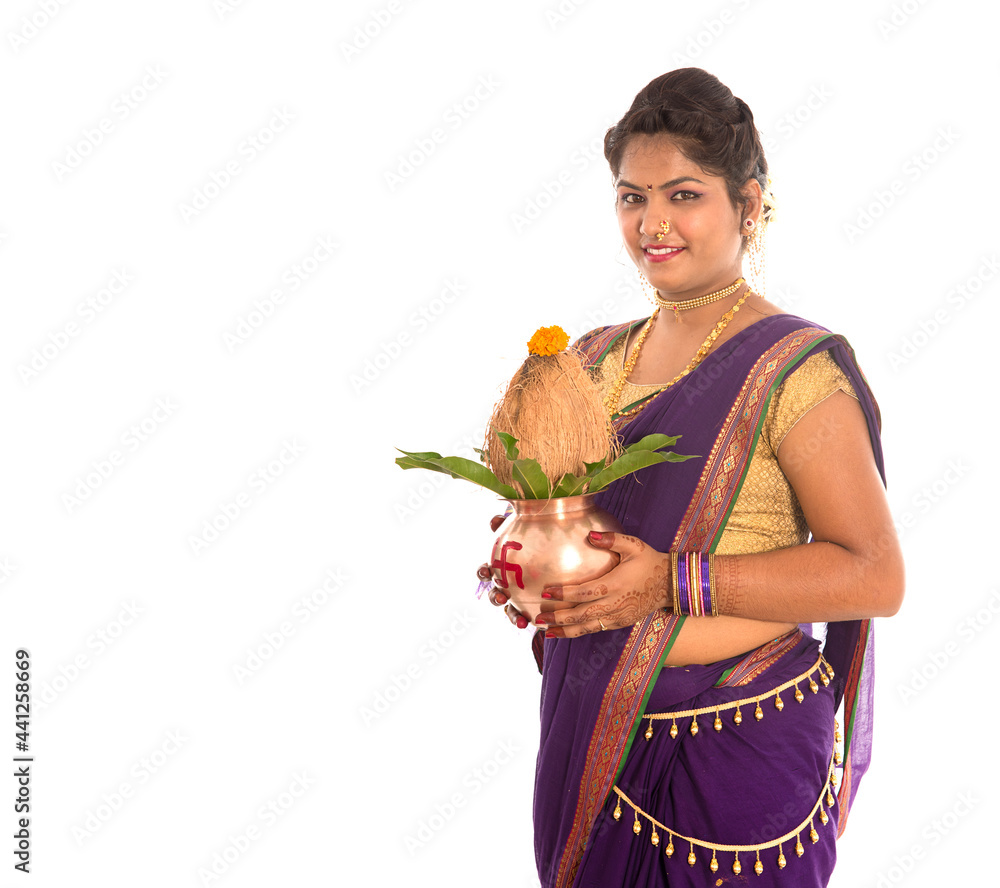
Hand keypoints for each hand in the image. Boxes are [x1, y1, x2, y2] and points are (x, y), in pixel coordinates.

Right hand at [477, 514, 529, 629]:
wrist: (557, 558)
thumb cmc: (534, 543)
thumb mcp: (525, 533)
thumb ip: (509, 526)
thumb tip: (494, 519)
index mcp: (500, 568)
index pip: (486, 571)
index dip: (483, 572)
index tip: (486, 573)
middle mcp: (505, 585)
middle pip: (494, 593)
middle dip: (495, 597)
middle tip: (501, 597)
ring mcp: (516, 599)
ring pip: (509, 610)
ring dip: (512, 616)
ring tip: (520, 621)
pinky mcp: (529, 608)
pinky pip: (526, 616)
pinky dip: (526, 621)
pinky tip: (533, 623)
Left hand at [532, 531, 671, 638]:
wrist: (670, 584)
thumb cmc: (649, 562)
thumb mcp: (634, 546)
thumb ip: (612, 539)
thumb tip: (590, 535)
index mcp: (615, 584)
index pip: (585, 592)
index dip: (564, 594)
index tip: (546, 593)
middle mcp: (615, 604)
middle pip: (582, 614)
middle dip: (559, 617)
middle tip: (538, 617)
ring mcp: (618, 616)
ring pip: (588, 627)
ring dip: (566, 631)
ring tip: (546, 632)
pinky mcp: (621, 622)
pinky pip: (597, 629)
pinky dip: (580, 631)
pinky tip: (566, 632)